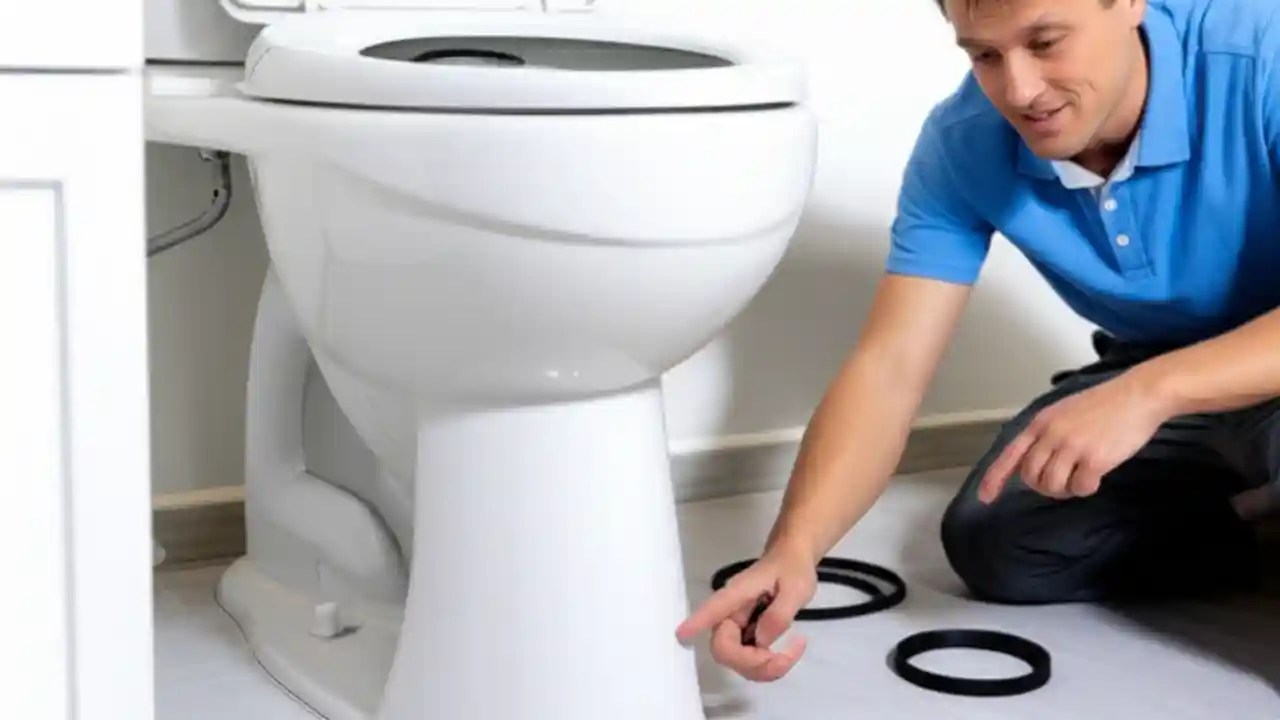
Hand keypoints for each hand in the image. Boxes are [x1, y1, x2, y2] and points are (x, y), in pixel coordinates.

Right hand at [674, 545, 816, 681]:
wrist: (792, 559)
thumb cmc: (793, 568)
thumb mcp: (796, 589)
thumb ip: (778, 615)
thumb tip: (760, 641)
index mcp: (737, 595)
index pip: (713, 610)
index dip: (697, 623)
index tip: (681, 636)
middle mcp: (730, 613)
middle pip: (724, 648)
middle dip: (752, 663)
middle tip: (784, 657)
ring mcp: (736, 626)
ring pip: (734, 660)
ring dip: (761, 668)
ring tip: (791, 654)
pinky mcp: (744, 635)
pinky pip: (747, 660)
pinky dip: (765, 666)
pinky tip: (785, 655)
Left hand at [979, 370, 1170, 502]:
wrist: (1139, 394)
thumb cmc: (1104, 405)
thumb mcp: (1064, 413)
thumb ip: (1047, 434)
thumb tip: (1034, 465)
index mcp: (1040, 422)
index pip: (1010, 454)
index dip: (995, 478)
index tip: (984, 498)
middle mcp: (1051, 434)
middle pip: (1031, 476)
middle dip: (1043, 486)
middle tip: (1064, 480)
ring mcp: (1072, 446)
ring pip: (1052, 485)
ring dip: (1065, 489)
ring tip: (1080, 478)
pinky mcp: (1094, 459)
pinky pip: (1080, 488)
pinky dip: (1086, 488)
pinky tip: (1097, 476)